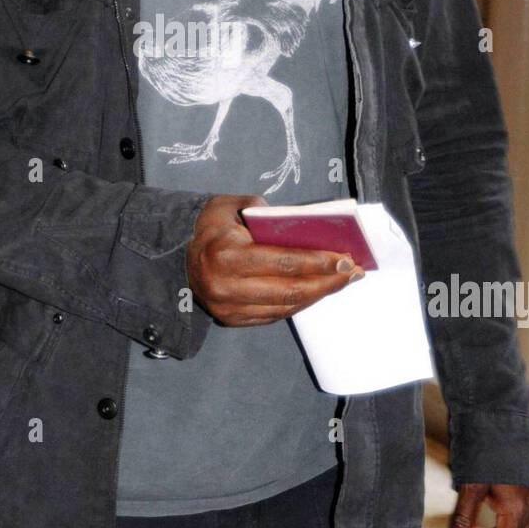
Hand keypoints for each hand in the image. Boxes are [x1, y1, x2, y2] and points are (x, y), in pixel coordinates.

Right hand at [186, 194, 363, 326]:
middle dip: (328, 282)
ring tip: (342, 282)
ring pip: (286, 307)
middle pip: (290, 290)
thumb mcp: (232, 206)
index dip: (319, 263)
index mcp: (227, 255)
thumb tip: (306, 227)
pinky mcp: (231, 321)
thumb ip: (266, 214)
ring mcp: (229, 309)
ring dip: (318, 295)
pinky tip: (317, 291)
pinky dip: (299, 303)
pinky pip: (275, 315)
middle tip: (354, 272)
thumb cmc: (209, 225)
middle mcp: (227, 287)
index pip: (283, 262)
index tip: (346, 259)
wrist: (174, 254)